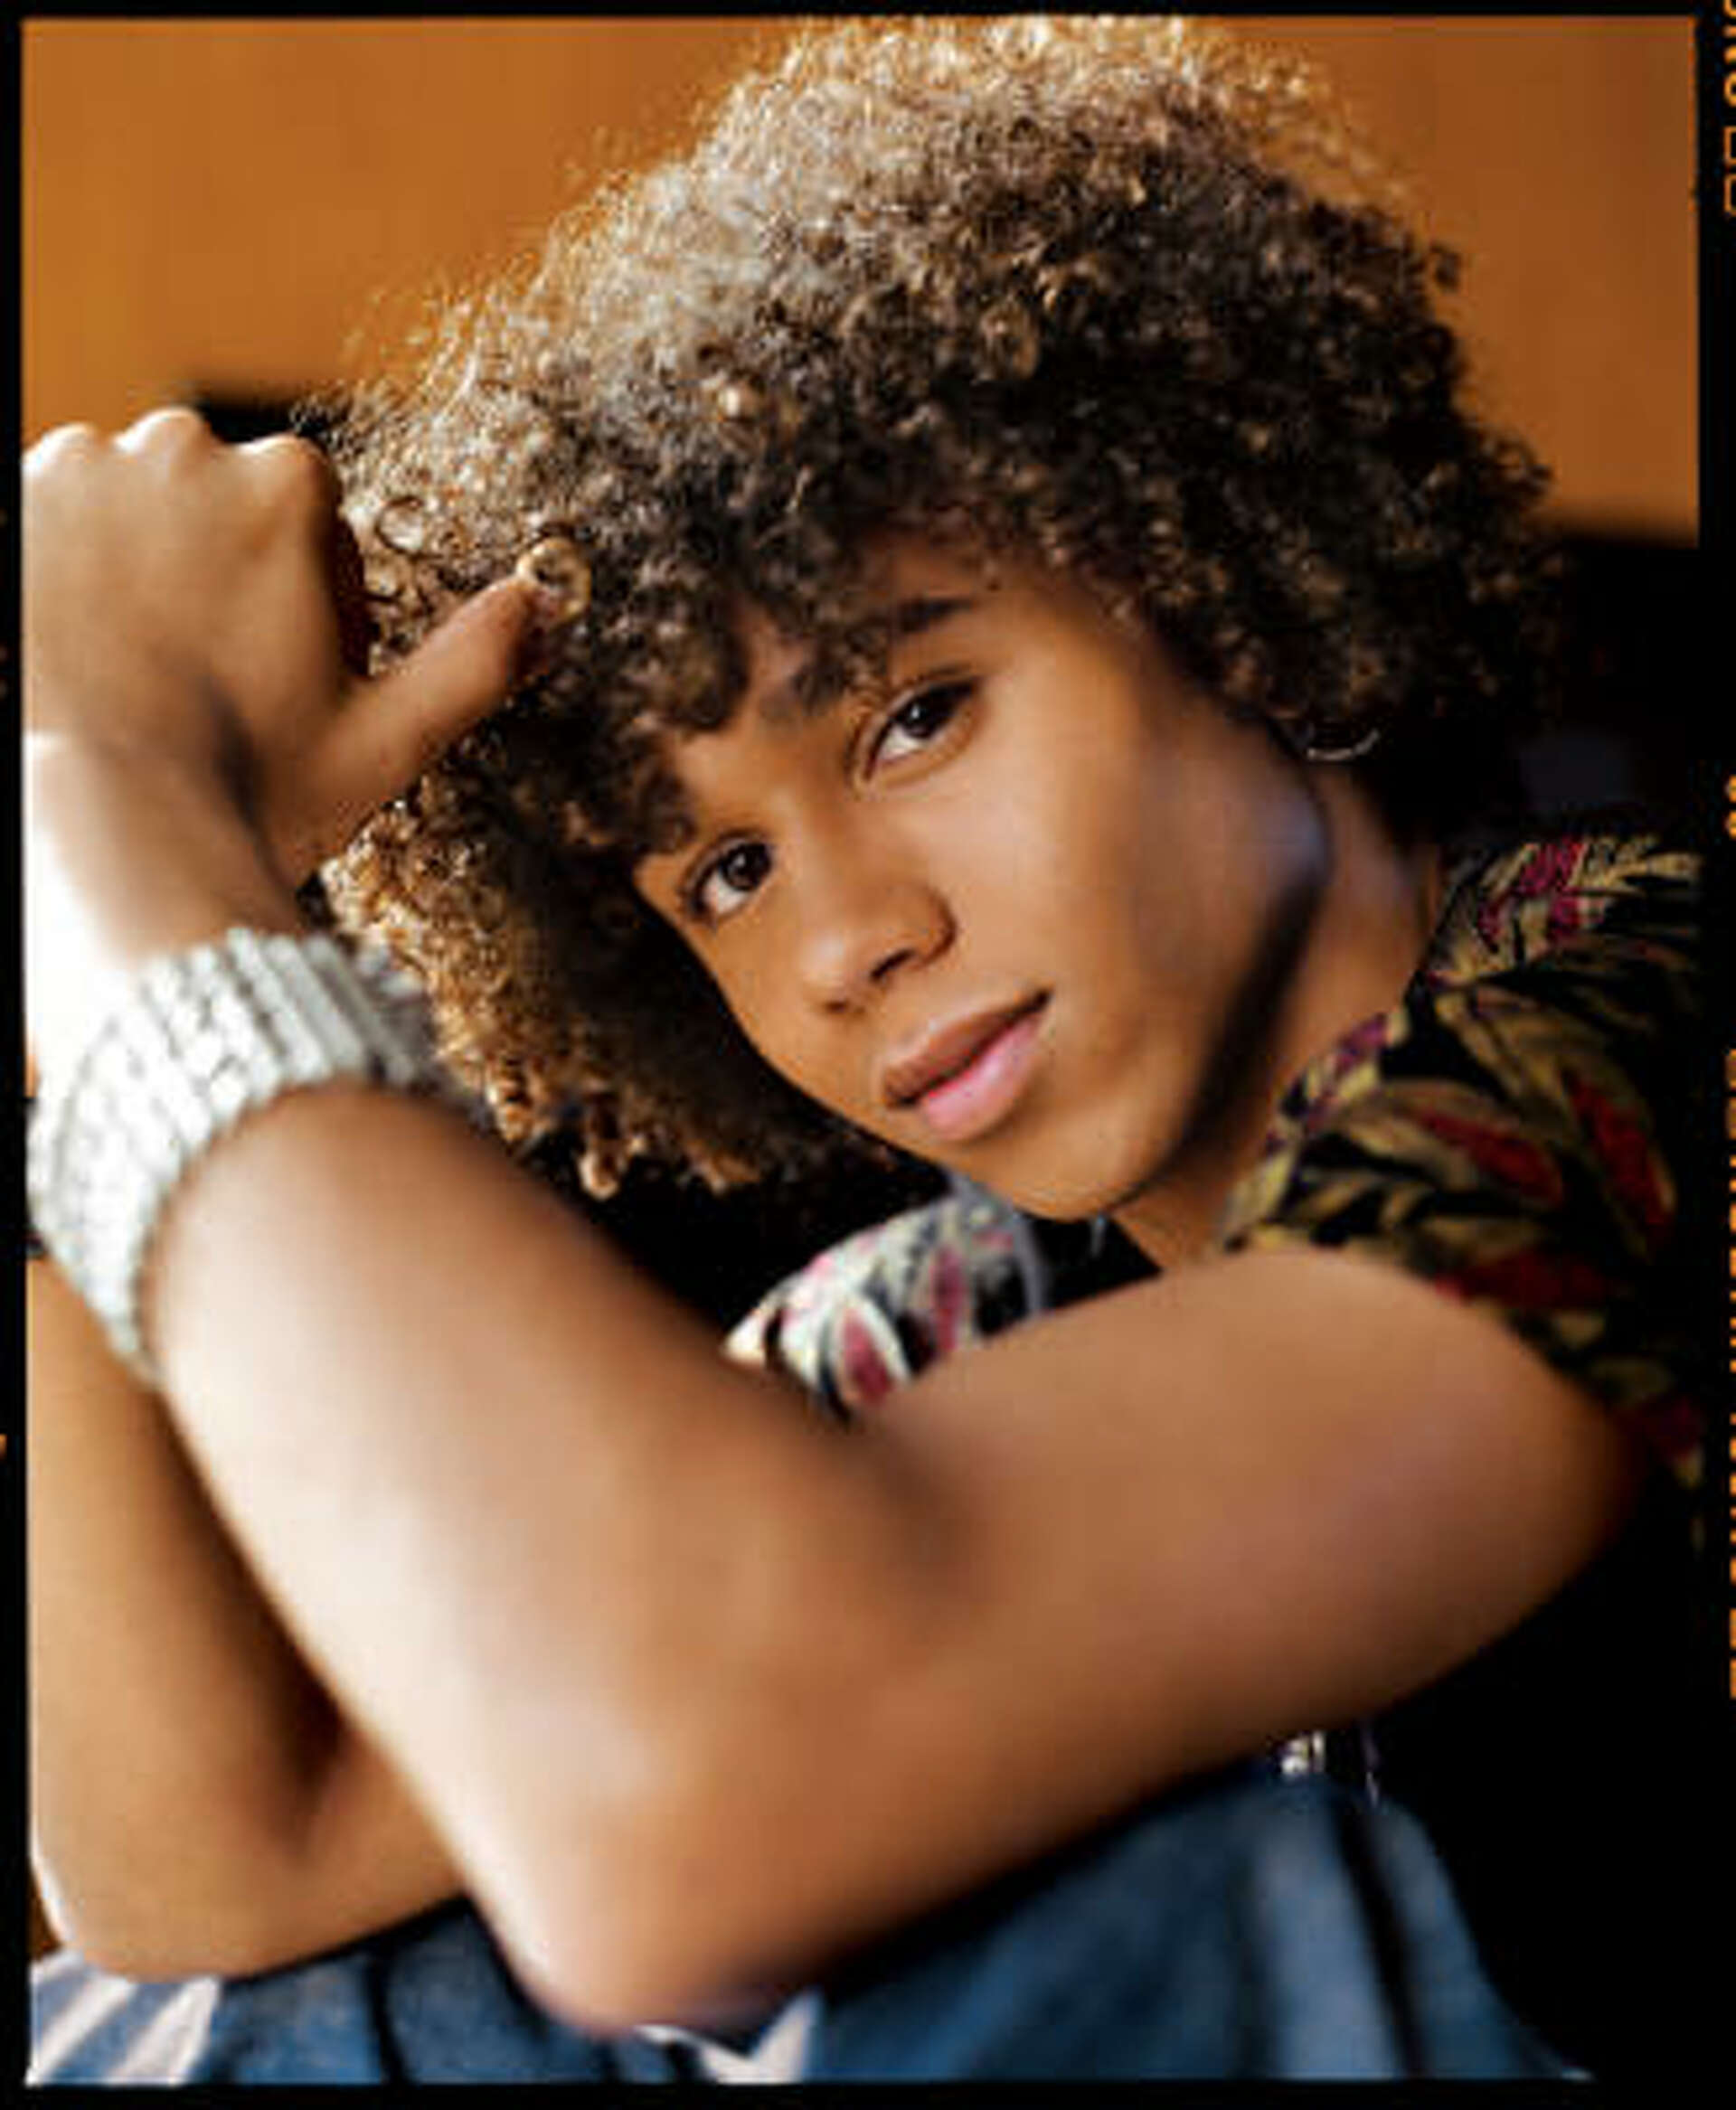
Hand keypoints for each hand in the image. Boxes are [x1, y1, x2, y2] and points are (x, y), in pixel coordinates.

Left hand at [24, 406, 539, 883]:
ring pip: (129, 515)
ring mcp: (74, 469)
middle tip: (217, 685)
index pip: (311, 517)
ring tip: (143, 679)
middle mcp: (175, 449)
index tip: (289, 674)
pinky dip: (61, 585)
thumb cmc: (239, 788)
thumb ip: (477, 661)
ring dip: (140, 577)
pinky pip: (46, 530)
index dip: (311, 602)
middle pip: (215, 506)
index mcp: (283, 486)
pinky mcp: (0, 502)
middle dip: (221, 579)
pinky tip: (81, 664)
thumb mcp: (387, 739)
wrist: (85, 820)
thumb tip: (542, 606)